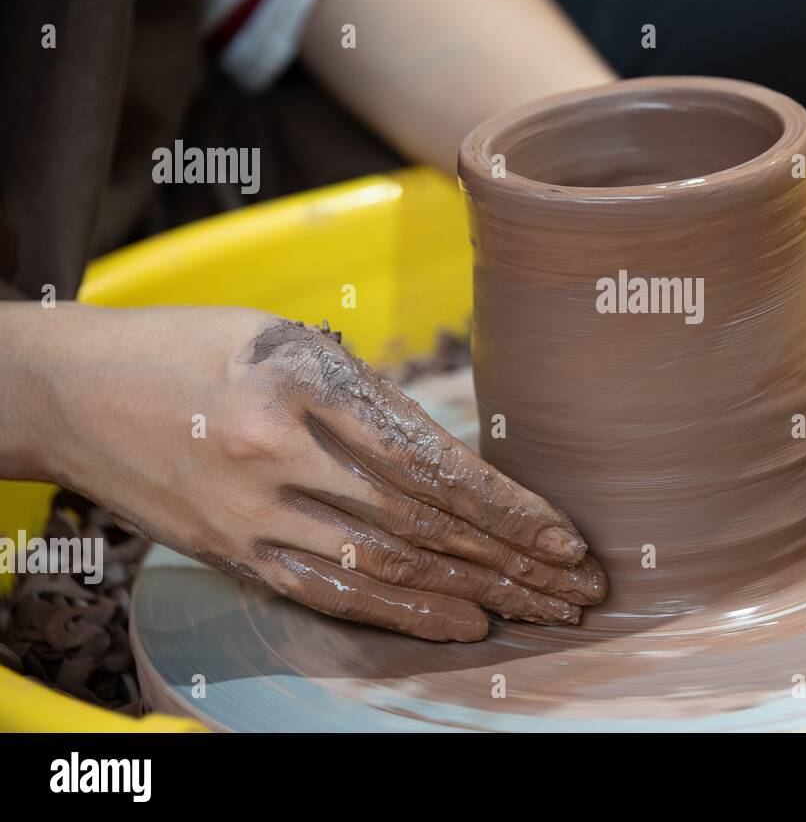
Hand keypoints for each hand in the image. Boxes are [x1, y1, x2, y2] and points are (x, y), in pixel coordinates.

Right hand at [10, 304, 605, 641]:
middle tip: (576, 587)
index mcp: (305, 382)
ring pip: (386, 564)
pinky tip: (461, 623)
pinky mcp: (231, 552)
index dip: (508, 506)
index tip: (564, 535)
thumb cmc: (193, 347)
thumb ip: (366, 397)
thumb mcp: (287, 339)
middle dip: (511, 560)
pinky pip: (329, 592)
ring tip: (540, 610)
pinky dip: (402, 611)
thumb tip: (452, 458)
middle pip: (423, 521)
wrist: (71, 389)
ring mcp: (252, 511)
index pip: (431, 460)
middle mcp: (281, 453)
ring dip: (474, 593)